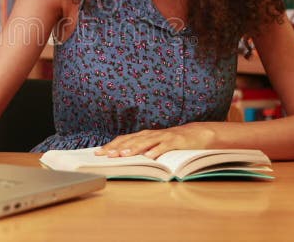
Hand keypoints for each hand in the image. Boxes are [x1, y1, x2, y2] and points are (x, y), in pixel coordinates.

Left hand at [94, 122, 216, 159]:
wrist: (195, 134)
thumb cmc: (171, 141)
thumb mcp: (153, 145)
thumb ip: (141, 149)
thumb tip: (122, 159)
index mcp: (143, 136)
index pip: (123, 140)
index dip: (111, 145)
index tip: (99, 153)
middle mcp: (151, 134)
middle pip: (131, 140)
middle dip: (118, 148)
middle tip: (107, 155)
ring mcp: (163, 137)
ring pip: (146, 142)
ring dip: (134, 149)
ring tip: (124, 155)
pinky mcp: (175, 141)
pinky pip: (165, 146)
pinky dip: (157, 151)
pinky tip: (150, 157)